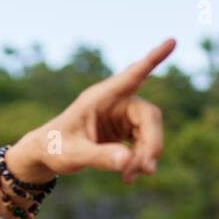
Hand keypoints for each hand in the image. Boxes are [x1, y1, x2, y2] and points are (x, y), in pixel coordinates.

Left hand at [6, 38, 173, 186]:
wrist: (46, 154)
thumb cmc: (55, 148)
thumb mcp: (74, 155)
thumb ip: (100, 157)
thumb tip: (129, 162)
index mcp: (101, 97)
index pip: (132, 76)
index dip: (153, 59)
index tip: (172, 41)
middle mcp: (116, 102)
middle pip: (149, 117)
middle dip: (151, 143)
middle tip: (146, 168)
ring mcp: (122, 116)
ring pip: (150, 133)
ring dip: (145, 156)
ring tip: (129, 177)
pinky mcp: (125, 131)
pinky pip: (143, 144)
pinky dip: (140, 160)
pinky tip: (129, 176)